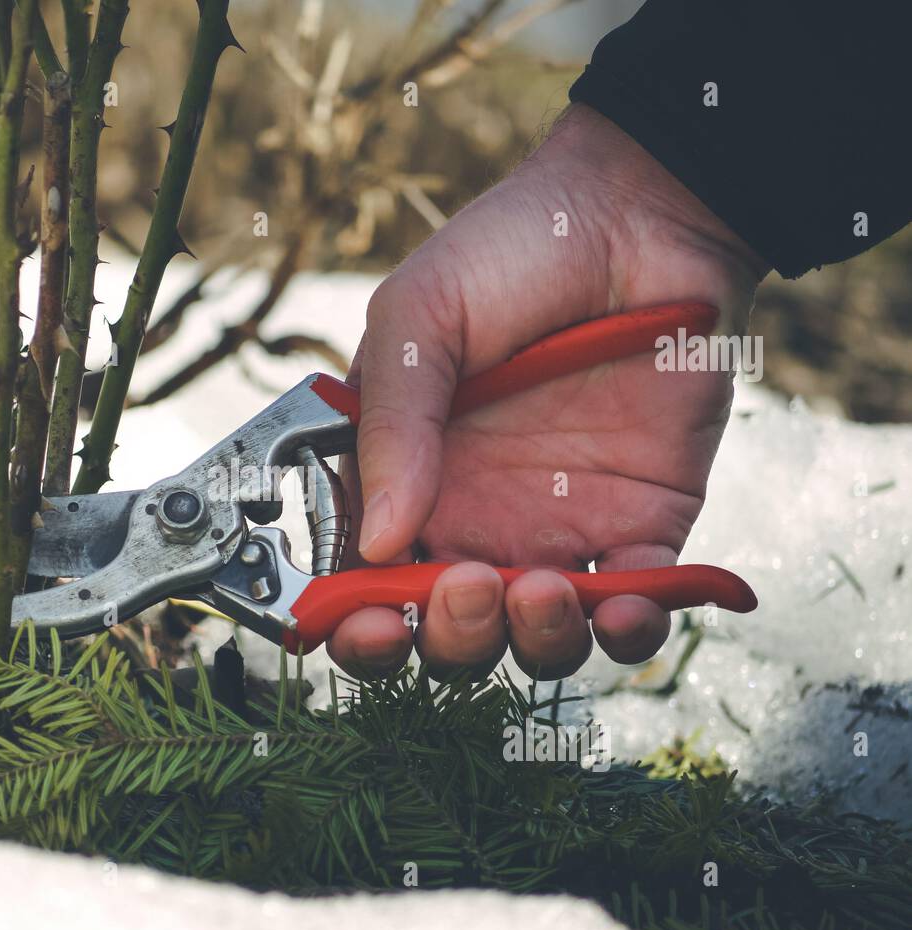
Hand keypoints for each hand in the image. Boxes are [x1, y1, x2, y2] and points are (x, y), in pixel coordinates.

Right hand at [331, 105, 765, 678]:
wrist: (640, 215)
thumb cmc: (511, 253)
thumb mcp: (419, 318)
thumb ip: (391, 425)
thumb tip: (374, 541)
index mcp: (407, 485)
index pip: (368, 586)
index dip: (360, 628)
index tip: (372, 626)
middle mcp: (476, 523)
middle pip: (451, 636)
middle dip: (452, 638)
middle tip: (467, 585)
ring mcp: (558, 531)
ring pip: (538, 641)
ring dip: (535, 641)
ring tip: (544, 588)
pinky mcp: (641, 526)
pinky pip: (634, 609)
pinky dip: (630, 631)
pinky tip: (624, 603)